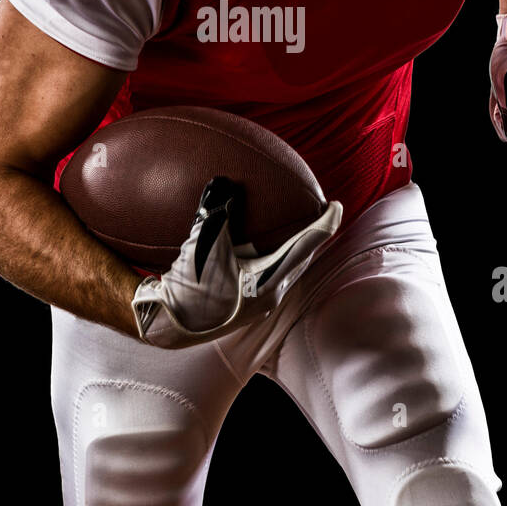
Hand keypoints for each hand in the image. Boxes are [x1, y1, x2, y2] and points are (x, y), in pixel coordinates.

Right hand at [131, 176, 342, 348]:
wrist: (170, 324)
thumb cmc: (189, 288)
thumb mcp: (202, 244)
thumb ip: (216, 211)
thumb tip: (224, 181)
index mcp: (269, 280)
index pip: (307, 245)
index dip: (325, 222)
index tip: (336, 204)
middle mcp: (272, 294)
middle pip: (303, 258)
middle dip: (312, 235)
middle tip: (318, 210)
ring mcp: (262, 303)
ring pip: (290, 268)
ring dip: (295, 248)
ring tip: (296, 227)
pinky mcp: (250, 305)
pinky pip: (274, 275)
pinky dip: (277, 257)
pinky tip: (261, 247)